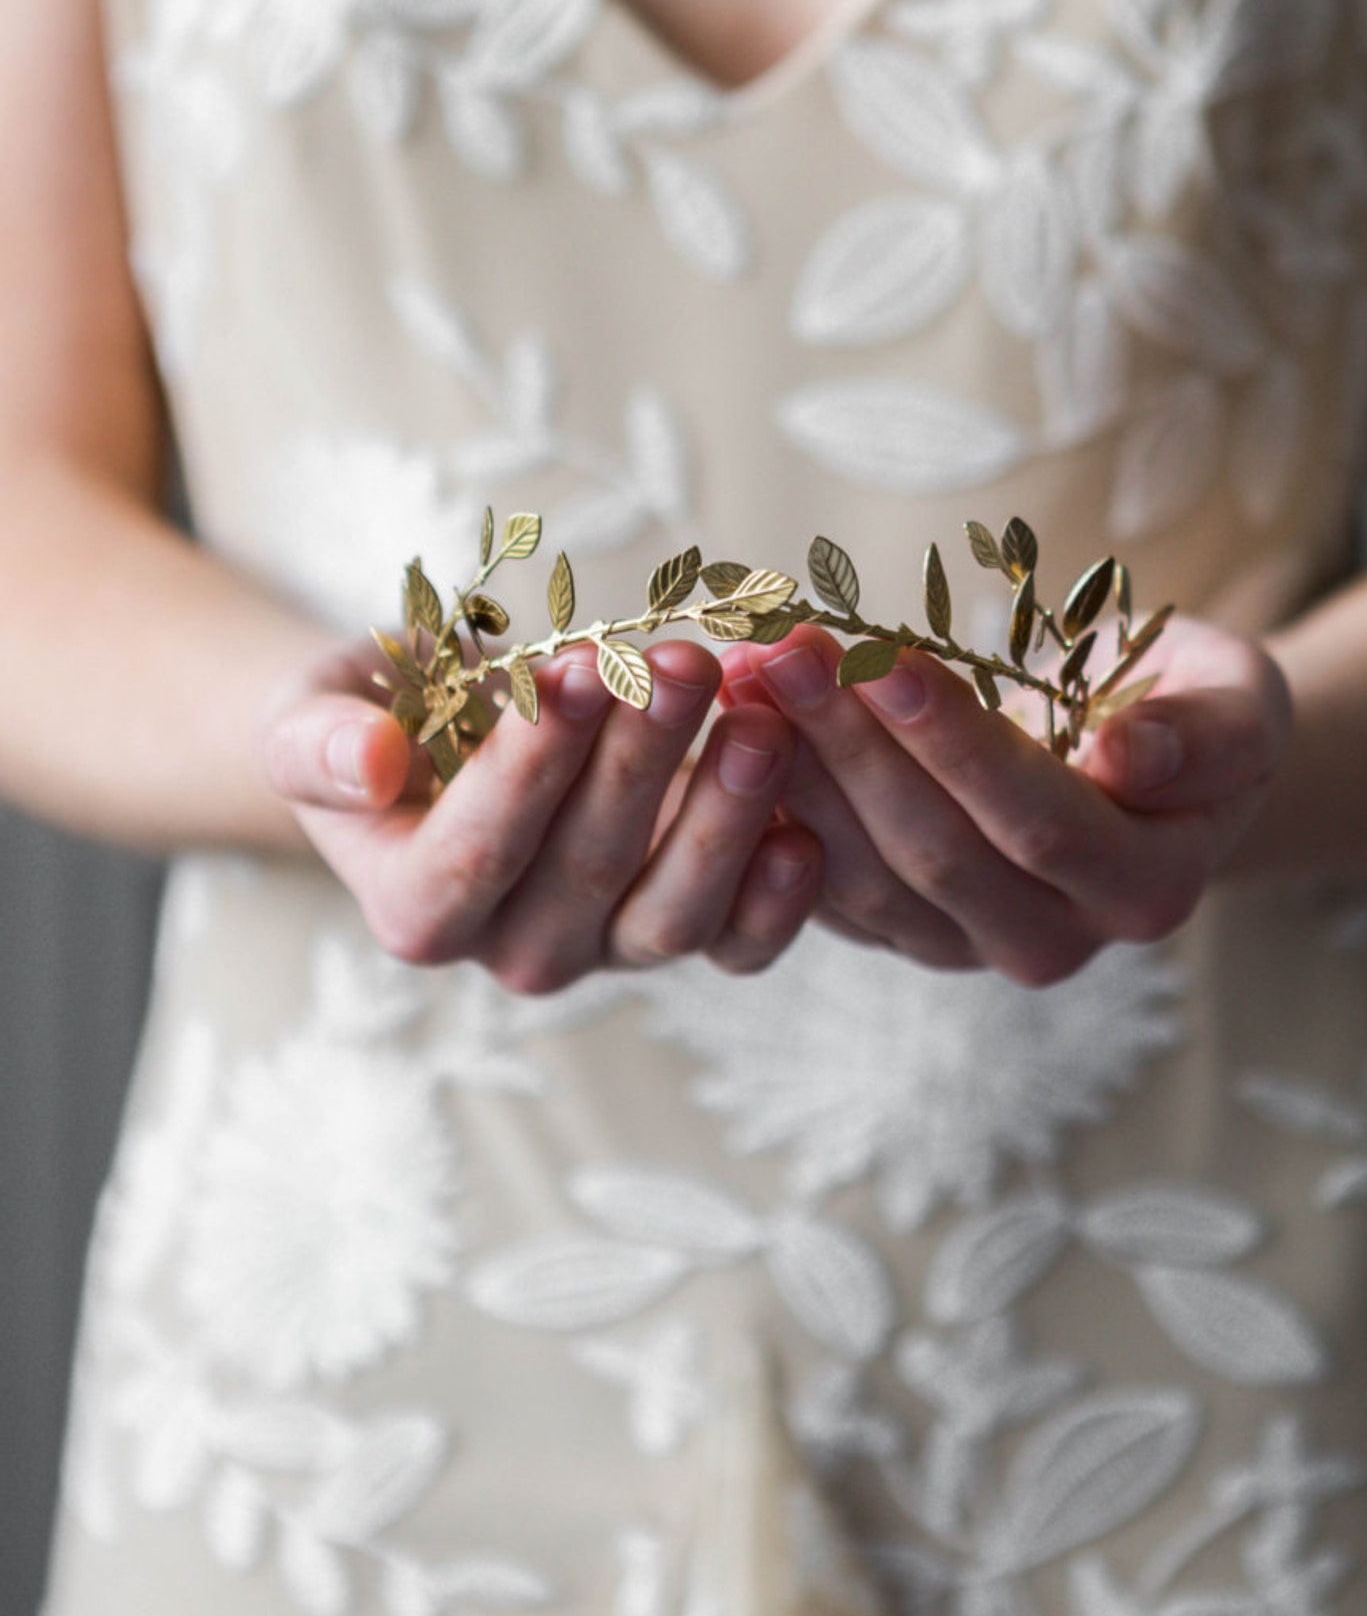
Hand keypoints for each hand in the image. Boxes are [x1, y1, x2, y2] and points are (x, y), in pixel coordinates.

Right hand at [259, 636, 822, 985]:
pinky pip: (741, 942)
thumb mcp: (310, 713)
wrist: (444, 734)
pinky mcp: (684, 929)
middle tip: (677, 665)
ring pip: (674, 912)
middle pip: (587, 871)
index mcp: (416, 911)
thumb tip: (366, 761)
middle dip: (639, 762)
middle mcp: (516, 949)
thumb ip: (318, 743)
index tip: (572, 678)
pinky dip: (781, 895)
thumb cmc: (375, 715)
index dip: (528, 771)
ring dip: (723, 815)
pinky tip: (807, 823)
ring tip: (757, 720)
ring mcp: (609, 948)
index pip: (475, 856)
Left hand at [717, 614, 1291, 984]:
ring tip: (746, 668)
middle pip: (931, 851)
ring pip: (860, 873)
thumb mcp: (1236, 699)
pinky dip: (770, 799)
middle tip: (781, 649)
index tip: (882, 656)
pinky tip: (734, 718)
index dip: (954, 741)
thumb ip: (1203, 734)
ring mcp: (964, 948)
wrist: (1146, 764)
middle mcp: (1054, 942)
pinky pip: (817, 881)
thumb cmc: (1195, 708)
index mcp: (1145, 890)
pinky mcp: (895, 930)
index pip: (1034, 822)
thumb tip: (1126, 759)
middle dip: (848, 744)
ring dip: (792, 768)